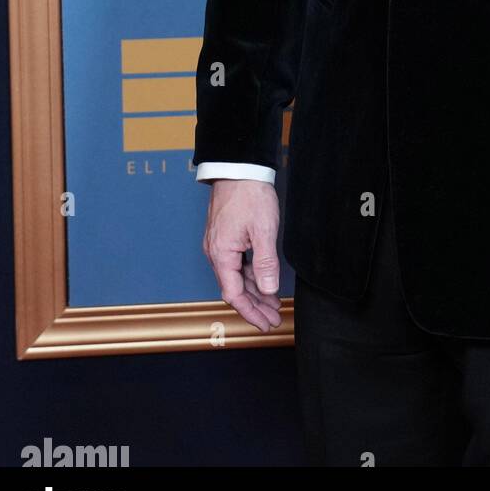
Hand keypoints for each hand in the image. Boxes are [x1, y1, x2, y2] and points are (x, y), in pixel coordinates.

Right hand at [201, 179, 282, 331]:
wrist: (239, 167)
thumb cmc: (250, 195)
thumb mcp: (263, 230)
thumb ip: (266, 263)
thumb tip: (268, 291)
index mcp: (222, 255)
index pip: (234, 295)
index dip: (250, 312)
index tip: (265, 324)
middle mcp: (216, 253)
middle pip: (235, 289)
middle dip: (255, 306)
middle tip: (273, 319)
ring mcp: (219, 245)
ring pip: (237, 276)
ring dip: (255, 291)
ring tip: (272, 304)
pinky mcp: (225, 236)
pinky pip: (237, 263)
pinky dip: (251, 275)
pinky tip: (264, 281)